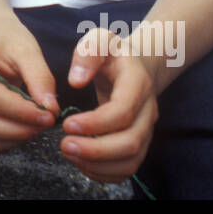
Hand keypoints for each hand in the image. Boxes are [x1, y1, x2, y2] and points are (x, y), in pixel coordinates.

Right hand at [0, 15, 59, 153]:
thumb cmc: (8, 40)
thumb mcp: (27, 49)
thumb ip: (40, 77)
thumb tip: (51, 109)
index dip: (23, 111)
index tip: (50, 115)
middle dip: (21, 129)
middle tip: (48, 123)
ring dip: (17, 138)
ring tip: (39, 126)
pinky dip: (9, 142)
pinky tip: (26, 129)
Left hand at [59, 27, 159, 182]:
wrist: (135, 66)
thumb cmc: (112, 54)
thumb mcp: (100, 40)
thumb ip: (88, 53)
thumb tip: (76, 80)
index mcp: (138, 83)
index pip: (123, 112)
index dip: (96, 123)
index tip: (67, 124)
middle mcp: (148, 111)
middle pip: (131, 142)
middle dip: (96, 150)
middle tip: (64, 145)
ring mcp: (146, 130)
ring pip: (131, 161)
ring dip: (98, 164)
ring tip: (69, 154)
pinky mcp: (139, 144)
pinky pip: (127, 168)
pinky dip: (104, 173)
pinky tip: (81, 163)